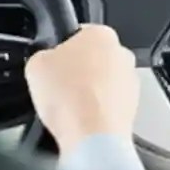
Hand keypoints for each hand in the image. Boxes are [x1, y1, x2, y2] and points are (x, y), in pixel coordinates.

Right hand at [24, 24, 139, 150]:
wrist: (91, 136)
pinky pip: (108, 103)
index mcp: (102, 34)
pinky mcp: (133, 105)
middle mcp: (122, 53)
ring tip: (67, 107)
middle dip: (75, 71)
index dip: (59, 50)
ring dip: (87, 91)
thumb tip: (44, 62)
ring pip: (102, 81)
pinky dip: (96, 110)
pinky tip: (80, 119)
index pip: (77, 33)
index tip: (51, 64)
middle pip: (92, 59)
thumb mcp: (36, 65)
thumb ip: (42, 55)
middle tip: (56, 86)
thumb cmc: (71, 98)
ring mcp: (131, 80)